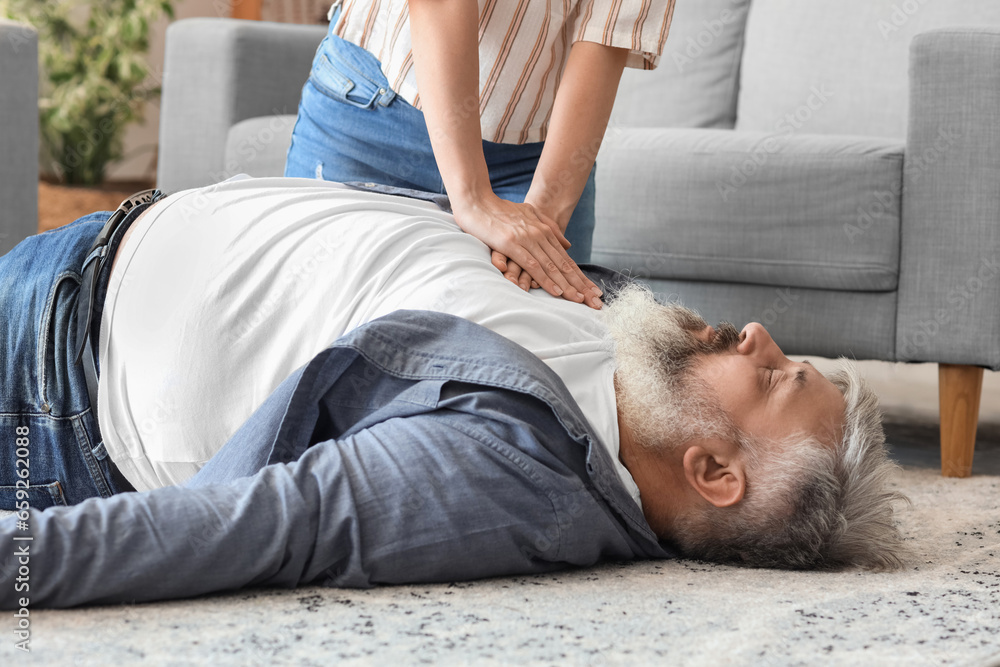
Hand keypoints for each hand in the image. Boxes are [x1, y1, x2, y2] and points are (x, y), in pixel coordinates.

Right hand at [451, 192, 602, 308]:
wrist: (476, 199)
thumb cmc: (498, 209)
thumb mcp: (528, 214)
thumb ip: (548, 227)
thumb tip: (567, 244)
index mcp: (544, 230)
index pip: (565, 258)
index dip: (579, 275)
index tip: (591, 289)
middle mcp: (539, 235)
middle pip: (563, 264)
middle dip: (579, 284)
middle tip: (593, 300)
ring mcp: (526, 239)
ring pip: (551, 267)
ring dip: (566, 285)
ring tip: (579, 300)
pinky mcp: (511, 244)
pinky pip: (532, 266)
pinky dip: (545, 280)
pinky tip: (556, 291)